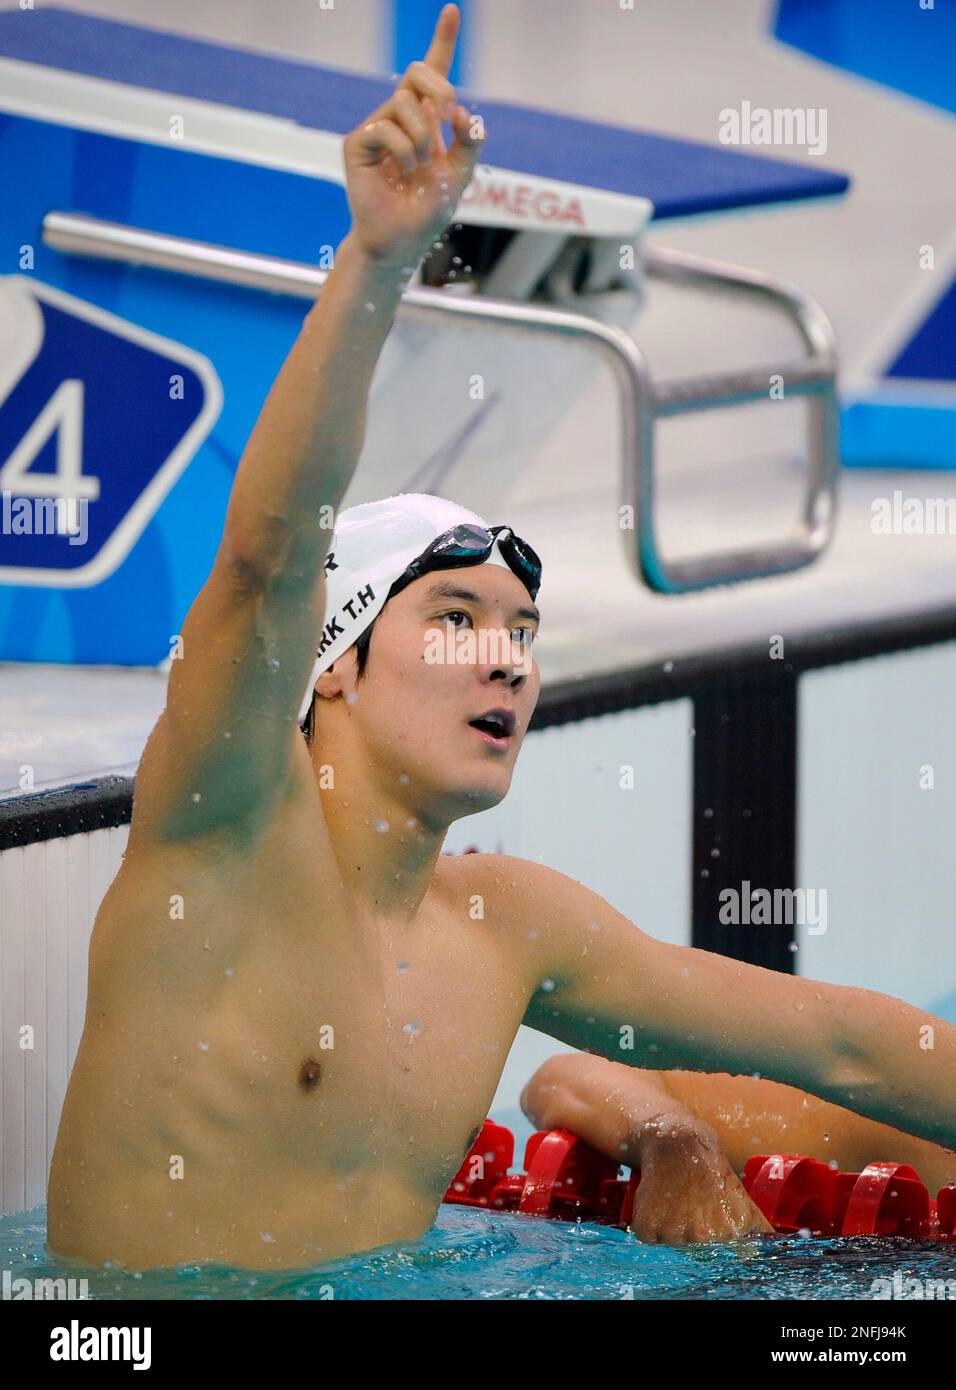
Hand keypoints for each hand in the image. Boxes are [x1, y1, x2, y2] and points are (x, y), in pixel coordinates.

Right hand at [342, 3, 484, 267]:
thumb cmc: (427, 209)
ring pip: (403, 103)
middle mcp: (400, 117)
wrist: (402, 240)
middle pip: (417, 73)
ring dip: (422, 137)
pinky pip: (385, 127)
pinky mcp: (358, 142)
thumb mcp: (460, 173)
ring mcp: (377, 127)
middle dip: (439, 89)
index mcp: (426, 120)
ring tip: (418, 167)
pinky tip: (402, 172)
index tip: (452, 10)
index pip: (433, 72)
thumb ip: (469, 141)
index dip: (443, 41)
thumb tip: (464, 112)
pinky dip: (402, 151)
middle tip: (448, 119)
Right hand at [627, 1121, 774, 1244]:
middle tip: (692, 1216)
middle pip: (695, 1257)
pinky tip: (662, 1209)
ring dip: (672, 1237)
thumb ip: (762, 1232)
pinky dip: (652, 1230)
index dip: (715, 1249)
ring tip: (677, 1210)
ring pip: (672, 1252)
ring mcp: (673, 1232)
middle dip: (693, 1242)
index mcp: (729, 1233)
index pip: (721, 1261)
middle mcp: (702, 1236)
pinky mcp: (647, 1226)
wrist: (679, 1146)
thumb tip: (778, 1250)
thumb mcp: (744, 1202)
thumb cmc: (713, 1176)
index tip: (711, 1232)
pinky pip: (649, 1243)